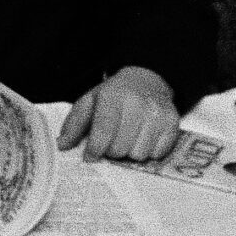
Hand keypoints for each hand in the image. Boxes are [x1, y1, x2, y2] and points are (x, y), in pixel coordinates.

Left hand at [58, 66, 179, 163]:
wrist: (147, 80)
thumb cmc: (115, 95)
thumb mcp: (90, 102)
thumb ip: (74, 124)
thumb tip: (62, 145)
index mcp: (113, 97)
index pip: (103, 133)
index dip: (94, 150)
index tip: (90, 156)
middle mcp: (137, 104)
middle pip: (120, 148)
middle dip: (112, 150)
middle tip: (112, 141)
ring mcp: (158, 114)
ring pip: (138, 154)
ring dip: (130, 152)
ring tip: (128, 138)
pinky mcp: (173, 123)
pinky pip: (157, 153)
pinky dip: (148, 151)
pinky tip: (143, 138)